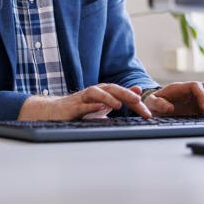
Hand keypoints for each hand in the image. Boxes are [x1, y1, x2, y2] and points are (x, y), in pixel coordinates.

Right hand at [18, 84, 151, 120]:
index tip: (149, 114)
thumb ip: (120, 97)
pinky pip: (82, 105)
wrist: (54, 112)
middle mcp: (93, 93)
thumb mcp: (103, 104)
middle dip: (125, 94)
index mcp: (103, 93)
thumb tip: (138, 90)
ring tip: (119, 105)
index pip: (122, 94)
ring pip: (96, 93)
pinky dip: (90, 105)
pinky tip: (99, 108)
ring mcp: (82, 99)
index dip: (136, 103)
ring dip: (108, 97)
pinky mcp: (72, 108)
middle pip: (111, 89)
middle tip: (138, 101)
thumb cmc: (80, 109)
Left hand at [143, 81, 203, 115]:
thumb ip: (157, 104)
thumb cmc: (154, 103)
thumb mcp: (151, 103)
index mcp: (180, 88)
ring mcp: (199, 94)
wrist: (156, 106)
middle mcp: (192, 89)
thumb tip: (169, 108)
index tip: (203, 109)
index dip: (202, 96)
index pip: (196, 86)